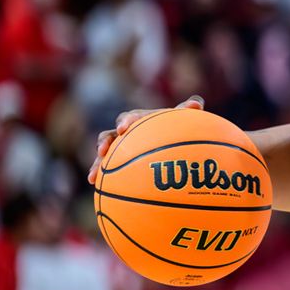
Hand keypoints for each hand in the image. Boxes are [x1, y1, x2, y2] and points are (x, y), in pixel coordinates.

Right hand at [88, 95, 203, 183]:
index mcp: (139, 120)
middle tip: (103, 151)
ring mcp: (119, 147)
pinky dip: (101, 176)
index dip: (126, 122)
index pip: (131, 118)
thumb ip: (187, 112)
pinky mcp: (116, 161)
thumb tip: (197, 103)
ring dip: (98, 162)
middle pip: (111, 134)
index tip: (124, 128)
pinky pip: (107, 169)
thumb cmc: (176, 129)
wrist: (169, 142)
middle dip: (105, 141)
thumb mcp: (182, 122)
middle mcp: (126, 132)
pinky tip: (96, 186)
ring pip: (104, 153)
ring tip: (93, 176)